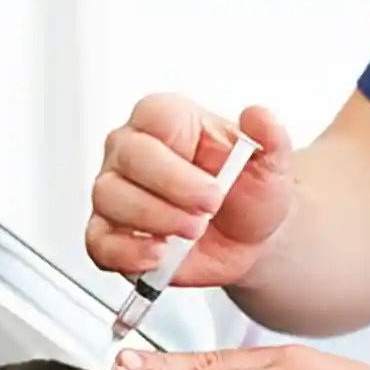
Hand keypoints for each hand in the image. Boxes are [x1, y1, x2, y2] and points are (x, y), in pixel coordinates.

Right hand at [85, 93, 292, 286]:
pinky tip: (159, 255)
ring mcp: (116, 189)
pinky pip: (99, 241)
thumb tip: (260, 114)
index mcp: (168, 119)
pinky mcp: (111, 231)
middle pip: (128, 160)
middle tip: (207, 211)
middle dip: (171, 193)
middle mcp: (132, 149)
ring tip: (191, 232)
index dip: (180, 160)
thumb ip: (270, 136)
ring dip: (156, 222)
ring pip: (110, 198)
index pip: (151, 118)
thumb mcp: (270, 164)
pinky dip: (127, 253)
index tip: (214, 188)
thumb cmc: (250, 190)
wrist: (250, 237)